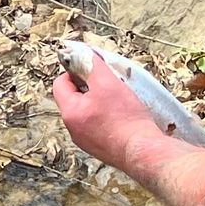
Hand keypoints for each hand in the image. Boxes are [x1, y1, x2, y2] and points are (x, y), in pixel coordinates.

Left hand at [52, 54, 162, 173]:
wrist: (143, 151)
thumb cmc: (127, 120)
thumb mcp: (109, 82)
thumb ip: (93, 65)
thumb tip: (84, 54)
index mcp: (70, 112)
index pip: (60, 84)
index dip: (75, 72)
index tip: (91, 69)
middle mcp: (74, 129)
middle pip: (74, 98)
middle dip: (89, 87)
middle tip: (107, 84)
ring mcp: (86, 141)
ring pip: (87, 113)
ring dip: (99, 103)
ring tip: (117, 101)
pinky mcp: (100, 148)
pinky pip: (97, 126)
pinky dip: (107, 118)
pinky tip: (122, 117)